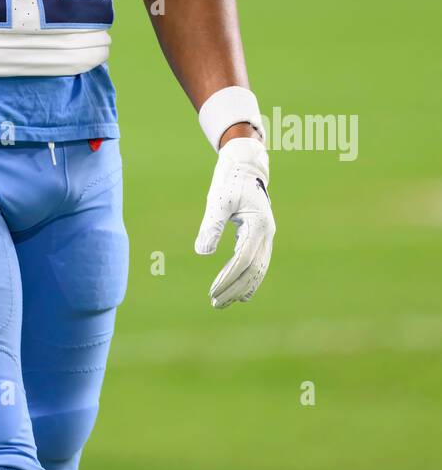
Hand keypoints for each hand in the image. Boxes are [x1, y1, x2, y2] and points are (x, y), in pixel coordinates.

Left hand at [194, 136, 274, 307]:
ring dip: (242, 288)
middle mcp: (267, 234)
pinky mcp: (261, 237)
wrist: (245, 167)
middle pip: (253, 270)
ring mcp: (267, 236)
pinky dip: (250, 280)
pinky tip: (240, 294)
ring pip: (258, 270)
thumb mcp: (218, 200)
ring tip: (223, 302)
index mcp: (258, 225)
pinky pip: (258, 264)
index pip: (243, 260)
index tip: (213, 291)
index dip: (228, 278)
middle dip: (234, 288)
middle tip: (214, 303)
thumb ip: (212, 225)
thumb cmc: (230, 181)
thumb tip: (203, 252)